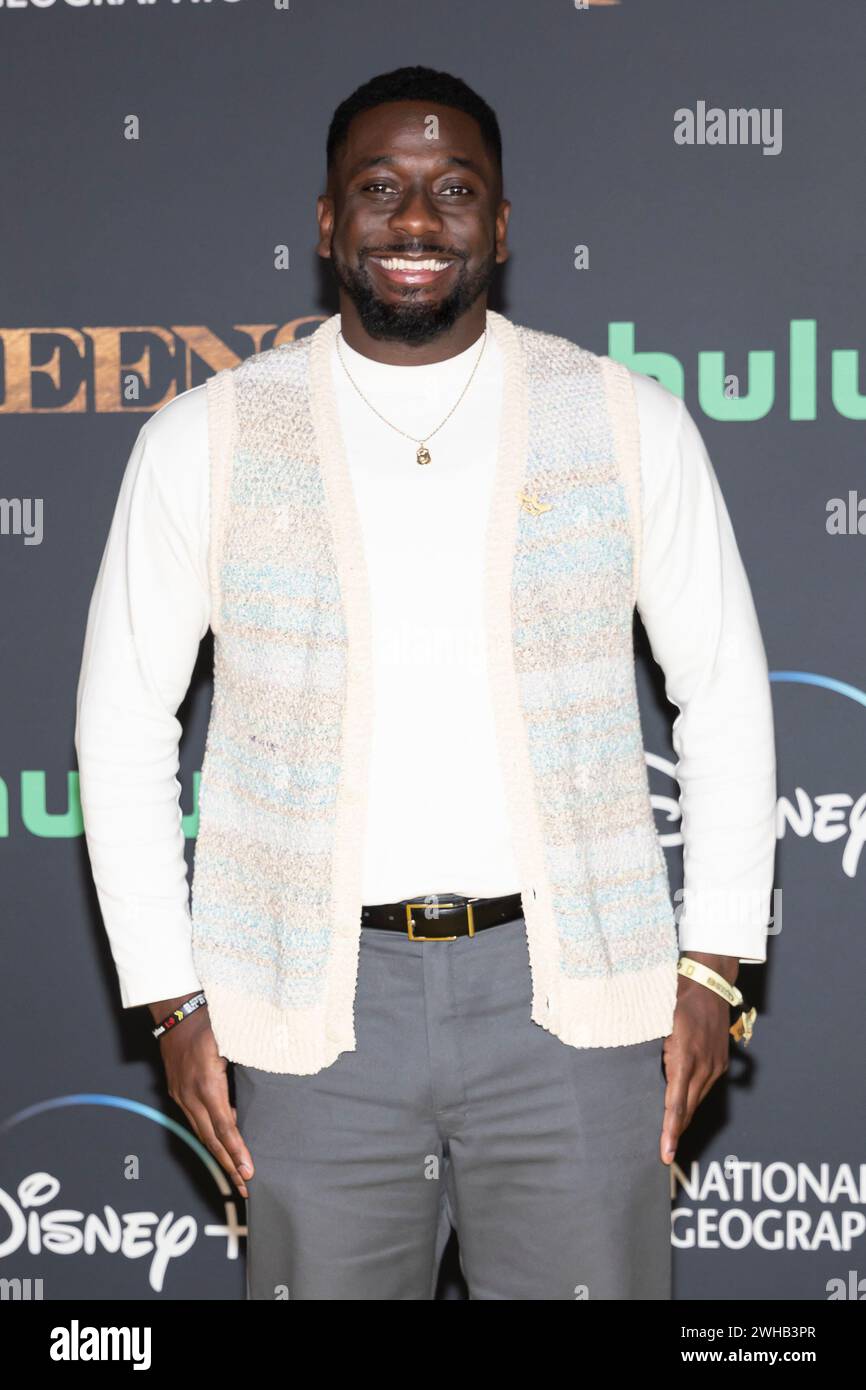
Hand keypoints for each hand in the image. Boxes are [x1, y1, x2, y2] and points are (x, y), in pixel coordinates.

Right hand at [151, 995, 254, 1198]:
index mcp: (207, 1083)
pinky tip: (221, 1146)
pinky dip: (209, 1137)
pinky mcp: (177, 1092)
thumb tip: (275, 1072)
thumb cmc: (208, 1019)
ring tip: (235, 1175)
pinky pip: (195, 1121)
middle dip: (229, 1165)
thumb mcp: (232, 1036)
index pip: (224, 1127)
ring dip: (218, 1155)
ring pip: (201, 1133)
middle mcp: (191, 1095)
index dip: (237, 1151)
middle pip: (211, 1139)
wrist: (174, 1011)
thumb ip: (250, 1057)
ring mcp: (181, 1095)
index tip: (248, 1171)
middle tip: (245, 1187)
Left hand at [659, 952, 738, 1165]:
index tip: (666, 1153)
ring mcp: (715, 1064)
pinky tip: (681, 1105)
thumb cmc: (676, 995)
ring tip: (669, 1135)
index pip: (675, 1104)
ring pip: (697, 1100)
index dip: (670, 1131)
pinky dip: (692, 1098)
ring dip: (683, 1115)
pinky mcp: (720, 1061)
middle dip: (675, 1132)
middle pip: (688, 1108)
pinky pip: (704, 1087)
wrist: (710, 981)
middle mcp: (704, 1065)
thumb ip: (647, 1047)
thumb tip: (630, 1068)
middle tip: (664, 1154)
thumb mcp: (655, 1019)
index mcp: (684, 1057)